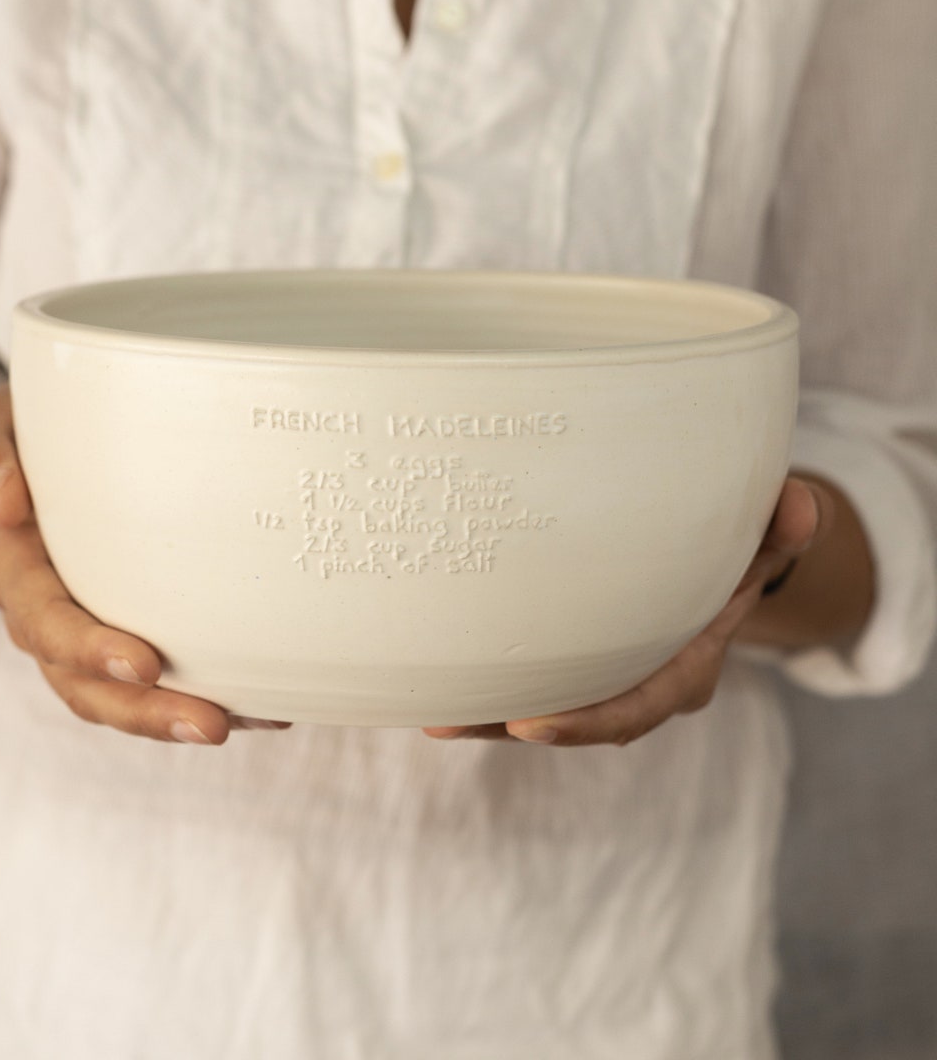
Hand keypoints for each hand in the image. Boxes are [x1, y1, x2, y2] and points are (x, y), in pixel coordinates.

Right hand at [0, 386, 287, 744]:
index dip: (91, 650)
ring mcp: (78, 637)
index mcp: (15, 570)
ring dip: (174, 720)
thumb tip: (3, 498)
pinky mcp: (115, 639)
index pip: (49, 621)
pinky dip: (202, 697)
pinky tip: (261, 709)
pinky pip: (148, 685)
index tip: (143, 666)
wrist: (8, 481)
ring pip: (117, 700)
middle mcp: (43, 617)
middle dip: (147, 710)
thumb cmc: (14, 448)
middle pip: (86, 685)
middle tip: (212, 724)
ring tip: (245, 725)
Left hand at [422, 476, 838, 746]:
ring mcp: (605, 680)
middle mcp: (639, 687)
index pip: (634, 709)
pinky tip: (442, 684)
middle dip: (514, 726)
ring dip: (488, 715)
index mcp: (683, 672)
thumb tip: (803, 506)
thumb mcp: (758, 543)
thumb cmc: (733, 555)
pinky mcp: (577, 667)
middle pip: (575, 719)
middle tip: (450, 722)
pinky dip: (494, 689)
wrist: (719, 571)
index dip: (585, 721)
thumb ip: (779, 532)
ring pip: (544, 709)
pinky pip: (535, 685)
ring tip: (429, 712)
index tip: (531, 725)